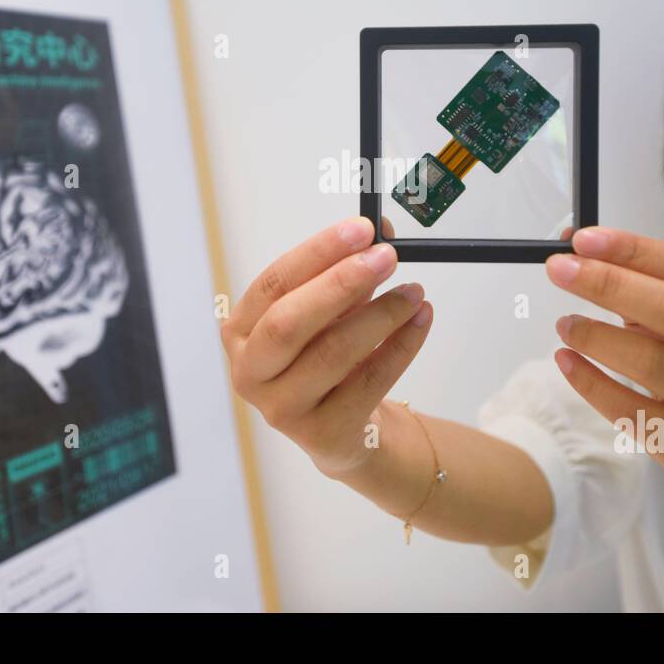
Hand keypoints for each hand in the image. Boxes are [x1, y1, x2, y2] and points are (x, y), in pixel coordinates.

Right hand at [220, 216, 432, 476]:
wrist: (341, 428)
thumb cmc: (325, 356)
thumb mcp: (331, 310)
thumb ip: (348, 267)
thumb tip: (382, 230)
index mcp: (242, 332)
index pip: (273, 284)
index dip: (317, 252)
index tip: (360, 229)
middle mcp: (251, 372)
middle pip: (289, 322)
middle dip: (341, 283)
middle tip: (386, 256)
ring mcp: (281, 409)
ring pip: (333, 354)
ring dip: (381, 315)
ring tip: (414, 292)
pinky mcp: (322, 434)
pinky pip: (369, 383)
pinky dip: (401, 347)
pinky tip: (421, 321)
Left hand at [545, 227, 663, 494]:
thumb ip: (647, 281)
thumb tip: (578, 250)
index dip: (639, 251)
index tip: (584, 240)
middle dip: (613, 286)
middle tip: (560, 270)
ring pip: (657, 365)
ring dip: (599, 338)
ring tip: (564, 323)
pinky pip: (636, 414)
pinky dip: (593, 384)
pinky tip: (567, 361)